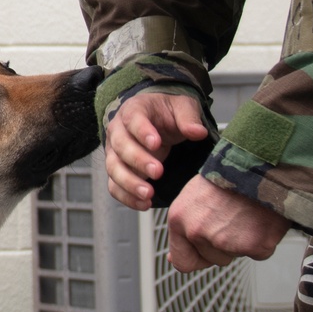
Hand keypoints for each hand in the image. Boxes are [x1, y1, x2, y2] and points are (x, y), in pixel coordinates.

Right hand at [104, 91, 207, 209]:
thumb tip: (198, 132)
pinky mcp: (118, 170)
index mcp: (134, 110)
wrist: (157, 118)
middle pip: (121, 146)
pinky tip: (144, 204)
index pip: (133, 119)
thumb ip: (189, 118)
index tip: (157, 143)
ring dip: (130, 183)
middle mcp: (118, 131)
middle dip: (138, 161)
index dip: (143, 132)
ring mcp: (115, 152)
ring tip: (149, 194)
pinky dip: (126, 197)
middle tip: (158, 172)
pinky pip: (115, 186)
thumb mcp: (182, 106)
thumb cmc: (167, 111)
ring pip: (114, 168)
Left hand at [167, 176, 290, 272]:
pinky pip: (258, 253)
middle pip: (212, 258)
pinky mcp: (253, 245)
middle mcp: (198, 232)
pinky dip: (263, 240)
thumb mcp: (194, 195)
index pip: (181, 260)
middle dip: (223, 245)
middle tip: (232, 218)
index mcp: (179, 219)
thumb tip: (173, 257)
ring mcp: (225, 241)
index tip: (202, 254)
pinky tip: (260, 218)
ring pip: (234, 255)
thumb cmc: (229, 172)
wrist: (260, 161)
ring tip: (246, 214)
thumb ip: (185, 225)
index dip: (196, 257)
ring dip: (241, 242)